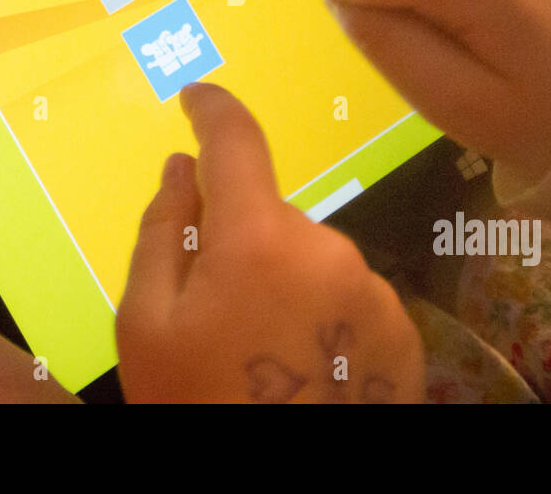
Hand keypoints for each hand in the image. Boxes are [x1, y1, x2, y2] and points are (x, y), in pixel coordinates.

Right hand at [116, 82, 424, 402]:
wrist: (292, 492)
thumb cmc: (202, 406)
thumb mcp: (146, 328)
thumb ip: (162, 233)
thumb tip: (183, 166)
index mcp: (259, 238)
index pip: (238, 140)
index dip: (213, 108)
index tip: (197, 96)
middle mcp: (329, 247)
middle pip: (270, 213)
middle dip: (238, 241)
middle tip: (211, 313)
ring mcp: (374, 290)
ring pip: (310, 255)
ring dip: (282, 280)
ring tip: (258, 354)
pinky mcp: (403, 330)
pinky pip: (348, 293)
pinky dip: (322, 312)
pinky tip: (302, 366)